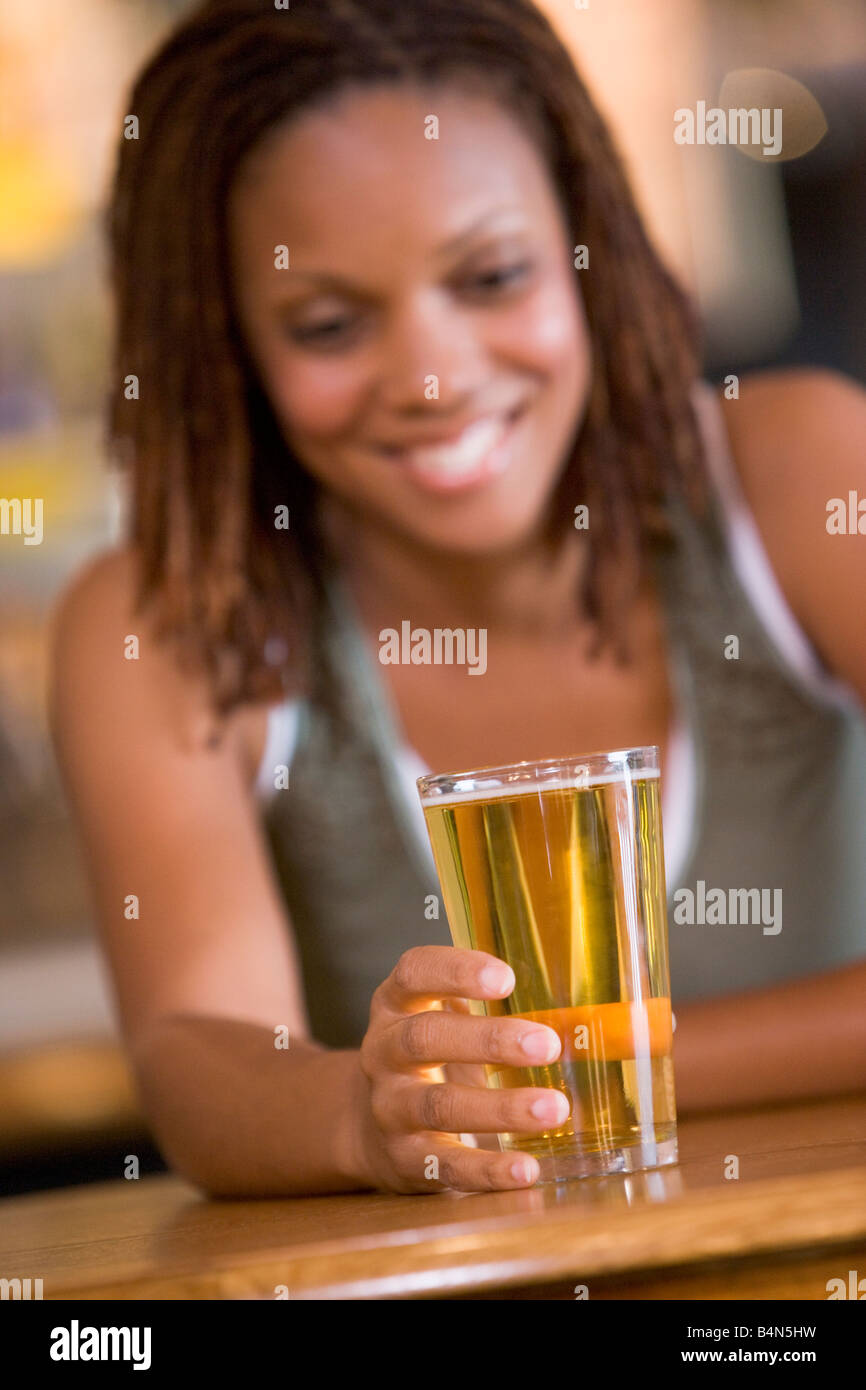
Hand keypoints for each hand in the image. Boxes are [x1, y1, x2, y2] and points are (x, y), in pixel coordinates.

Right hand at [348, 945, 566, 1192]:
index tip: (506, 978)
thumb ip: (502, 1007)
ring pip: (439, 1105)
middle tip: (548, 1045)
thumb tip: (614, 1018)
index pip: (414, 973)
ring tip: (554, 1108)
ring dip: (500, 1108)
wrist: (370, 1127)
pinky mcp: (404, 1159)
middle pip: (425, 1038)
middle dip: (489, 1040)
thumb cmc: (434, 1058)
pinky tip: (526, 1169)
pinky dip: (488, 1170)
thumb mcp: (450, 1020)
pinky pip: (445, 1165)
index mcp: (396, 1005)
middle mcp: (383, 1051)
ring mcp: (389, 1107)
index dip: (455, 971)